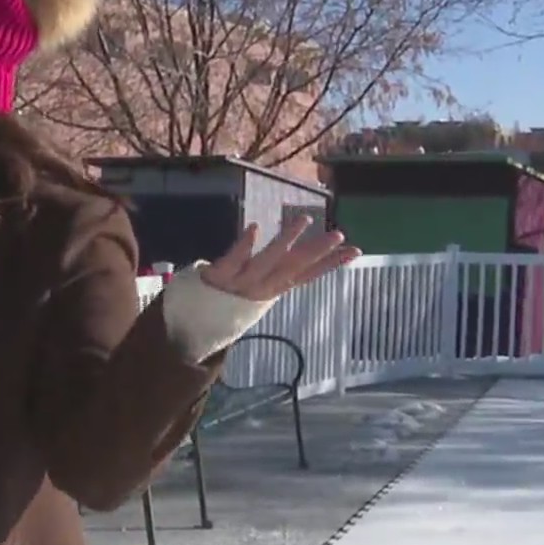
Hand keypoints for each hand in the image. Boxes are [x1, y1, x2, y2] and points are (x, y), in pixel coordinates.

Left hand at [199, 216, 360, 300]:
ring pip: (267, 261)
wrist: (188, 325)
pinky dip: (245, 245)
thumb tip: (295, 258)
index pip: (306, 275)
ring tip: (304, 220)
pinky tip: (255, 228)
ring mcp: (239, 284)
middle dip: (316, 251)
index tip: (355, 251)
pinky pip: (233, 260)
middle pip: (292, 267)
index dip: (330, 264)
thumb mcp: (254, 292)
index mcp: (271, 290)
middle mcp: (260, 288)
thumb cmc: (224, 302)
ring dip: (286, 240)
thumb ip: (273, 276)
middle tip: (338, 234)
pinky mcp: (218, 278)